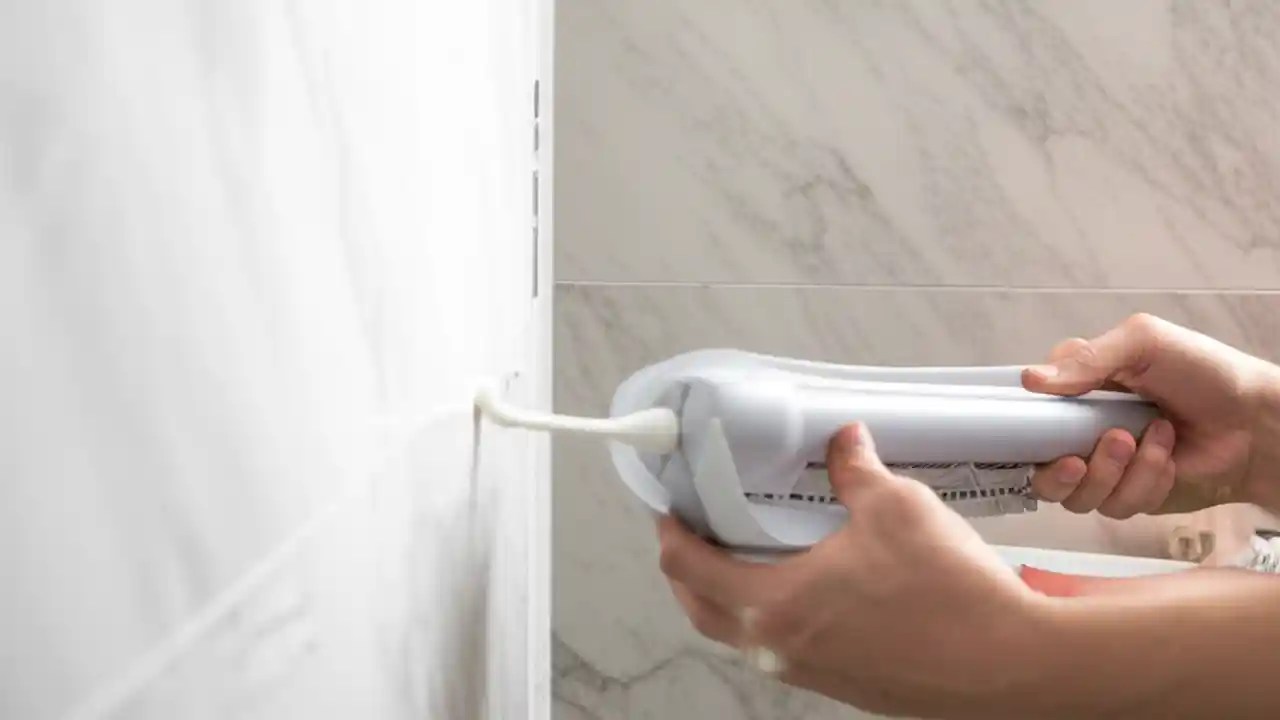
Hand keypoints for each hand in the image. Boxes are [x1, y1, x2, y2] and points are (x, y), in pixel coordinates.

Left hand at [657, 424, 1054, 718]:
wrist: (1011, 664)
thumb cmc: (951, 595)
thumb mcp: (895, 507)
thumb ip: (857, 469)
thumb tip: (845, 440)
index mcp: (775, 605)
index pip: (687, 568)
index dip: (669, 532)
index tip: (668, 509)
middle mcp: (781, 649)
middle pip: (702, 610)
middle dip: (686, 570)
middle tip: (694, 533)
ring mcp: (812, 674)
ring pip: (742, 636)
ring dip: (729, 597)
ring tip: (748, 554)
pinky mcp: (845, 684)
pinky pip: (786, 649)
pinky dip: (775, 617)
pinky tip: (808, 586)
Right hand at [1022, 313, 1279, 516]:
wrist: (1257, 423)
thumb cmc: (1205, 373)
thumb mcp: (1144, 344)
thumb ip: (1086, 358)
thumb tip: (1030, 380)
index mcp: (1076, 395)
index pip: (1024, 420)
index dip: (1021, 432)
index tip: (1036, 431)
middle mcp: (1082, 436)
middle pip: (1038, 473)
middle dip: (1064, 469)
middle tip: (1097, 449)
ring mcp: (1106, 470)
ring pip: (1076, 496)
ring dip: (1114, 472)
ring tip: (1149, 441)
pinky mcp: (1132, 498)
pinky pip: (1116, 506)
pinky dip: (1145, 482)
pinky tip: (1169, 460)